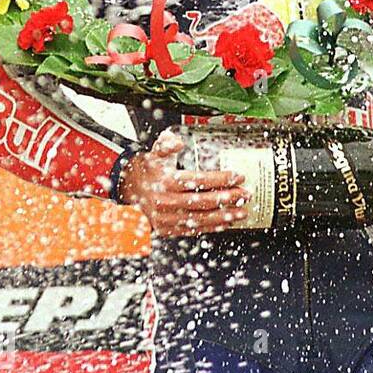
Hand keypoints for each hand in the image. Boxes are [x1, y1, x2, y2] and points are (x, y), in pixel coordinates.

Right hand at [117, 130, 248, 236]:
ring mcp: (166, 218)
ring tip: (241, 212)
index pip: (199, 181)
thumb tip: (177, 142)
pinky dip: (211, 227)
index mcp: (165, 181)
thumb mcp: (155, 153)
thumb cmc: (147, 170)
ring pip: (200, 219)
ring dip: (224, 217)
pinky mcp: (167, 229)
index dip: (221, 179)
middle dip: (228, 198)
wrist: (127, 190)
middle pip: (204, 201)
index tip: (238, 177)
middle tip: (246, 195)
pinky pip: (192, 230)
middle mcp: (166, 201)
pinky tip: (225, 223)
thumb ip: (166, 144)